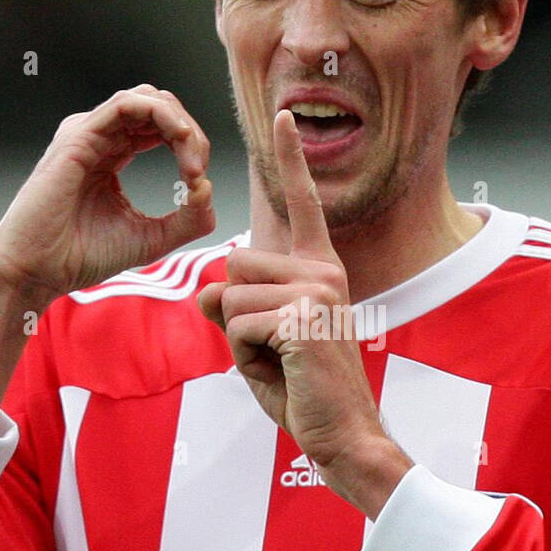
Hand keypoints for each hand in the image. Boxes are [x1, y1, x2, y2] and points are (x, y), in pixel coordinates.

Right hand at [0, 84, 214, 307]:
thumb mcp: (151, 238)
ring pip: (147, 99)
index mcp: (112, 154)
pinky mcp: (79, 135)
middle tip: (199, 172)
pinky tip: (181, 143)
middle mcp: (99, 137)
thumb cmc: (80, 257)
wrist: (36, 271)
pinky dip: (163, 117)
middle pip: (160, 108)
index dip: (192, 148)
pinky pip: (128, 104)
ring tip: (193, 161)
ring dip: (181, 125)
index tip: (200, 186)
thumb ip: (187, 218)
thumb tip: (208, 187)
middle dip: (192, 134)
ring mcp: (87, 132)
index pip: (163, 129)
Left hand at [197, 109, 411, 516]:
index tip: (282, 115)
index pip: (301, 206)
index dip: (291, 159)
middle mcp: (323, 271)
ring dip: (239, 340)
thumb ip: (233, 308)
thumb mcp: (260, 343)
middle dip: (233, 312)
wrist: (343, 435)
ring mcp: (317, 292)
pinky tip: (283, 371)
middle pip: (233, 263)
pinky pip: (238, 325)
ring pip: (231, 297)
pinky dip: (246, 357)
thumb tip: (207, 287)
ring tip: (279, 362)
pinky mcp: (304, 318)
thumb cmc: (305, 392)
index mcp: (320, 270)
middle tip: (272, 350)